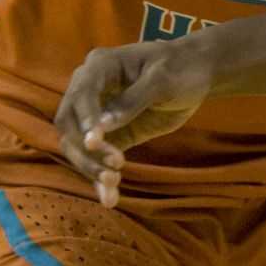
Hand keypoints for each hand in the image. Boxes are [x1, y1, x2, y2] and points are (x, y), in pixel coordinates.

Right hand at [55, 37, 215, 206]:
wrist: (197, 74)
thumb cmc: (180, 68)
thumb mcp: (162, 80)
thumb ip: (133, 101)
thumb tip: (103, 127)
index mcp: (100, 67)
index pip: (82, 94)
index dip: (85, 119)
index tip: (94, 143)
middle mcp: (91, 89)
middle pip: (69, 123)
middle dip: (85, 149)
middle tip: (113, 168)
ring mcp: (98, 114)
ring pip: (78, 145)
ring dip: (90, 167)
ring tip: (112, 185)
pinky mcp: (113, 134)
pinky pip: (99, 157)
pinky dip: (101, 177)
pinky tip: (109, 199)